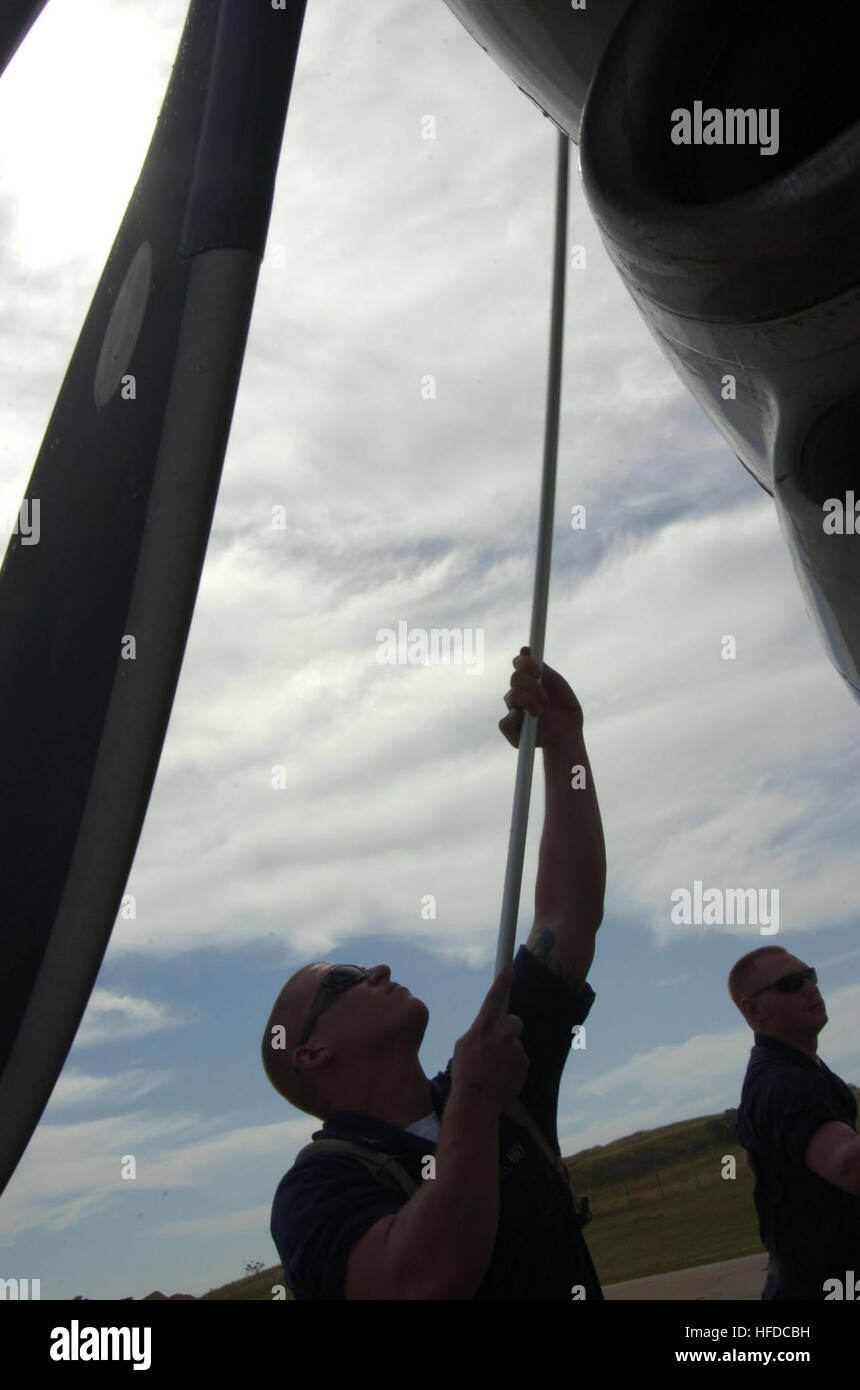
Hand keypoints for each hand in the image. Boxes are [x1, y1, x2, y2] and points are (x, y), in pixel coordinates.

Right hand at [451, 966, 528, 1109]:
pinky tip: (501, 1077)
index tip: (509, 969)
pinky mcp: (524, 1063)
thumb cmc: (465, 1073)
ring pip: (515, 1044)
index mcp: (483, 1027)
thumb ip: (478, 1032)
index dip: (501, 982)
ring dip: (508, 1052)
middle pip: (514, 1022)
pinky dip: (513, 1067)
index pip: (493, 998)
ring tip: (494, 1069)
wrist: (477, 1100)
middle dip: (509, 1029)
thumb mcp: (463, 1046)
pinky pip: (520, 1060)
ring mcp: (515, 1049)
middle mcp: (502, 1034)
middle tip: (498, 1044)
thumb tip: (488, 1030)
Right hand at [498, 647, 582, 748]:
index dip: (525, 661)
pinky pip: (504, 723)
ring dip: (528, 701)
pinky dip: (512, 720)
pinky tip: (528, 721)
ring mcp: (515, 710)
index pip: (520, 663)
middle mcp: (521, 693)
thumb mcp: (563, 691)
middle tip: (545, 697)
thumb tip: (526, 652)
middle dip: (531, 684)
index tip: (538, 671)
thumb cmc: (566, 712)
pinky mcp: (512, 729)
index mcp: (532, 681)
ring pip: (511, 696)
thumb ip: (548, 674)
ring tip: (541, 711)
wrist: (569, 735)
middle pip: (515, 677)